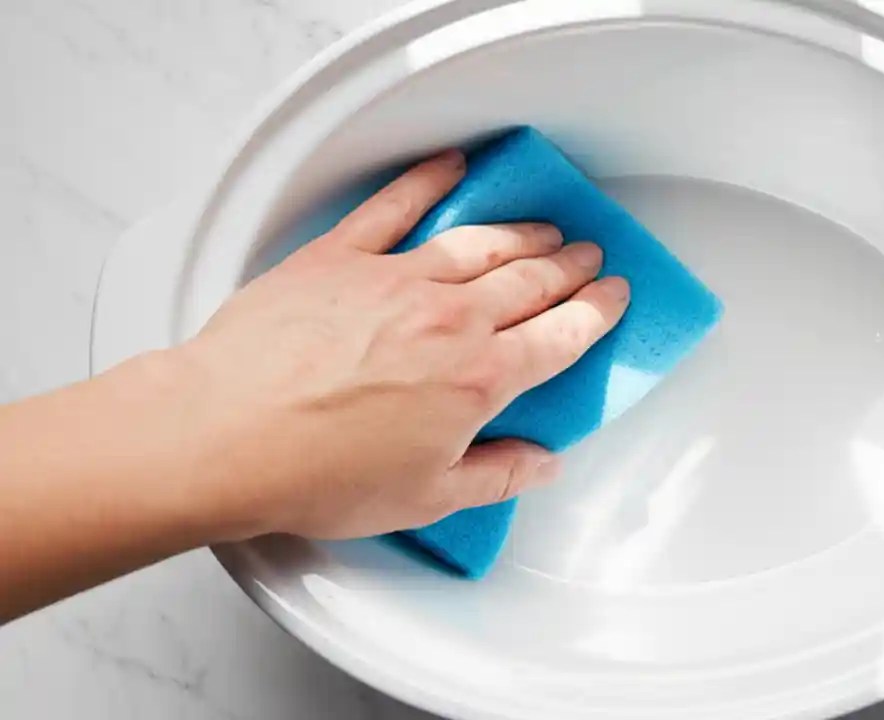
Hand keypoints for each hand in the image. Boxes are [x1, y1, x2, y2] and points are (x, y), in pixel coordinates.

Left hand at [173, 150, 628, 539]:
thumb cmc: (319, 474)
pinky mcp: (341, 256)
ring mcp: (395, 277)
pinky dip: (429, 181)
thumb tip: (543, 465)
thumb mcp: (426, 498)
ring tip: (545, 227)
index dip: (595, 313)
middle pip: (529, 280)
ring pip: (478, 242)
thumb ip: (497, 476)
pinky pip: (395, 205)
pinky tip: (453, 167)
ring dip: (521, 232)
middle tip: (590, 257)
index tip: (613, 297)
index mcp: (478, 379)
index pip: (559, 337)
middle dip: (569, 267)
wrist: (224, 435)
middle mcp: (450, 318)